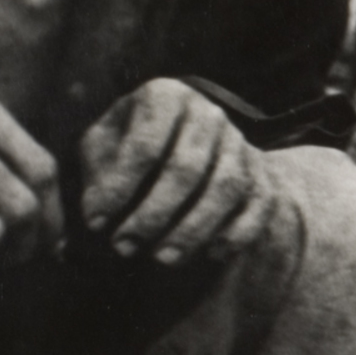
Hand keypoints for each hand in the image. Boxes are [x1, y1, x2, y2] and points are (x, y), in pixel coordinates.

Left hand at [78, 80, 274, 266]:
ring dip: (193, 228)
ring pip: (225, 187)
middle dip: (154, 214)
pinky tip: (211, 254)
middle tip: (125, 246)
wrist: (184, 144)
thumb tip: (96, 214)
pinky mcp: (261, 173)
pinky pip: (259, 205)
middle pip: (186, 168)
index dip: (118, 188)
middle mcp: (208, 114)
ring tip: (163, 258)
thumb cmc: (130, 147)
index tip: (95, 224)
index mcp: (165, 96)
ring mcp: (240, 143)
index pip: (144, 145)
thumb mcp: (103, 148)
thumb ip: (97, 176)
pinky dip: (238, 232)